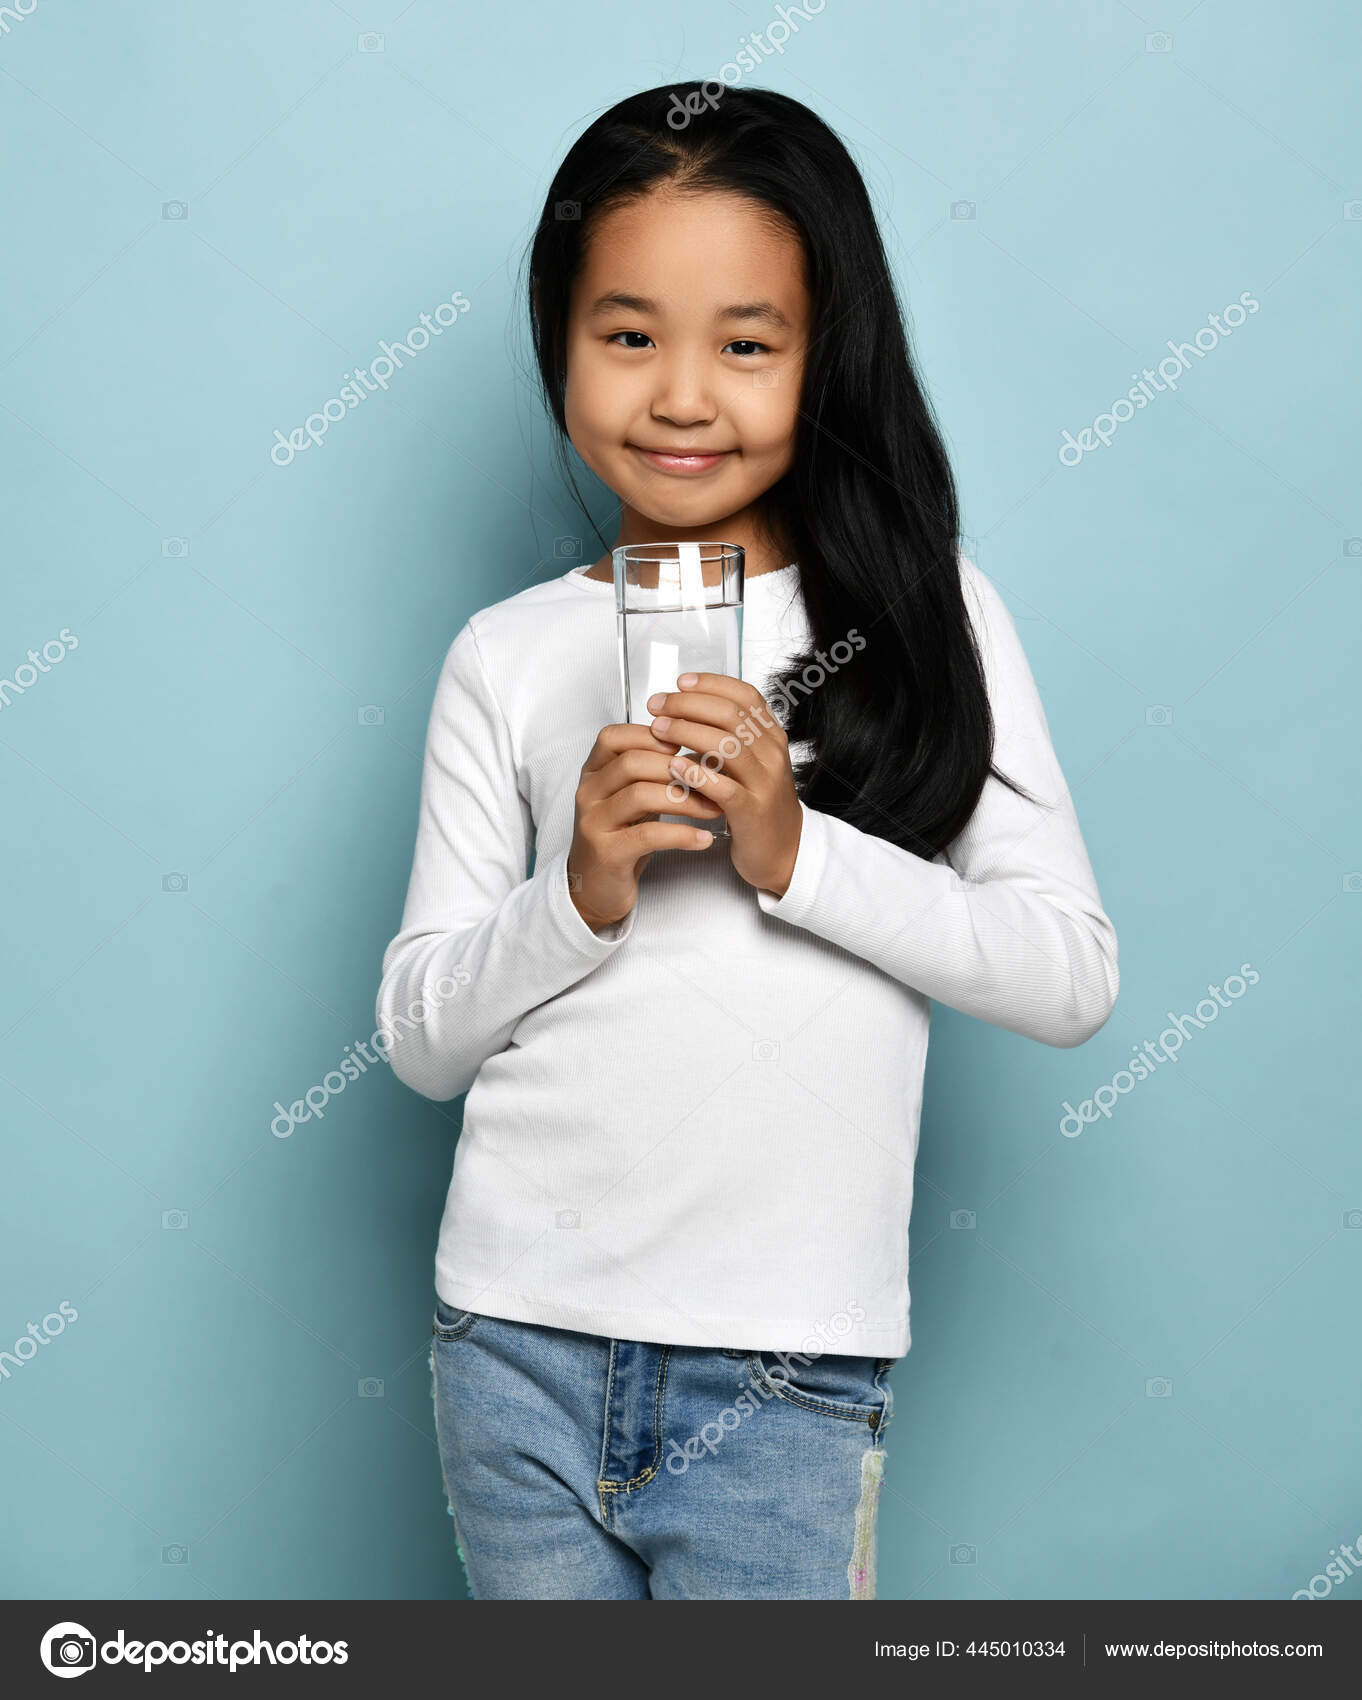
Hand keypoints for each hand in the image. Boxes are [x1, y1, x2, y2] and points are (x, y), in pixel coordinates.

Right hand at [566, 721, 725, 928]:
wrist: (596, 886)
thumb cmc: (620, 836)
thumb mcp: (631, 797)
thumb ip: (650, 772)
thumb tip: (697, 747)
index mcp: (593, 773)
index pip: (614, 737)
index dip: (651, 736)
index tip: (685, 748)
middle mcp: (588, 793)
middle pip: (632, 762)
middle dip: (678, 768)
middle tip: (712, 778)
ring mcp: (594, 823)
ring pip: (640, 795)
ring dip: (685, 799)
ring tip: (713, 808)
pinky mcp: (607, 853)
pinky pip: (648, 835)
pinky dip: (682, 835)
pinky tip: (703, 839)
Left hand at [645, 672, 801, 898]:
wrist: (784, 850)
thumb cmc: (758, 803)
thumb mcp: (750, 763)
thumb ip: (727, 736)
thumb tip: (685, 708)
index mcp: (771, 737)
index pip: (745, 695)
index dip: (711, 683)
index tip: (680, 682)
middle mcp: (772, 755)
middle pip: (730, 714)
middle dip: (688, 704)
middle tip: (657, 705)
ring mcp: (764, 783)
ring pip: (726, 746)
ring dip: (686, 732)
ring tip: (658, 730)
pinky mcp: (752, 812)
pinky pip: (723, 787)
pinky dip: (695, 774)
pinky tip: (673, 767)